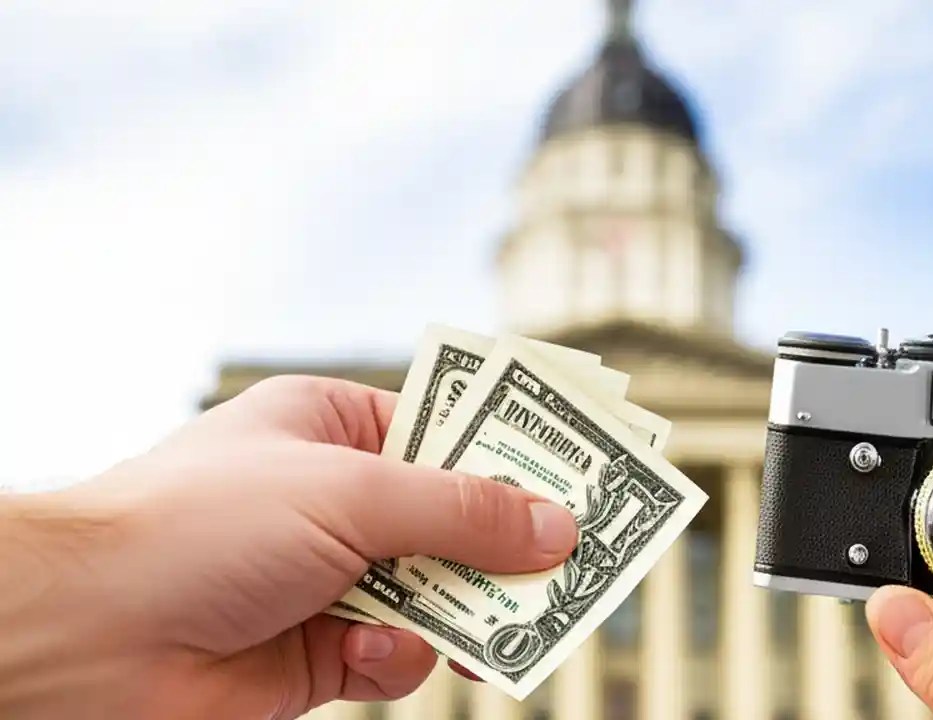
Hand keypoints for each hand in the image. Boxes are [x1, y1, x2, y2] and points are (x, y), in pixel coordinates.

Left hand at [0, 376, 579, 719]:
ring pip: (439, 593)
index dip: (516, 454)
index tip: (585, 474)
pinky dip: (398, 660)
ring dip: (458, 612)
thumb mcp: (349, 494)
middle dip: (504, 545)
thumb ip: (461, 511)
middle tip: (574, 562)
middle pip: (455, 517)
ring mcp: (331, 577)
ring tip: (489, 625)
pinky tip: (365, 657)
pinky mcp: (323, 653)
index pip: (450, 431)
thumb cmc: (201, 525)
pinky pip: (401, 655)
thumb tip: (558, 526)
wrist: (87, 638)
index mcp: (334, 429)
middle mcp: (336, 500)